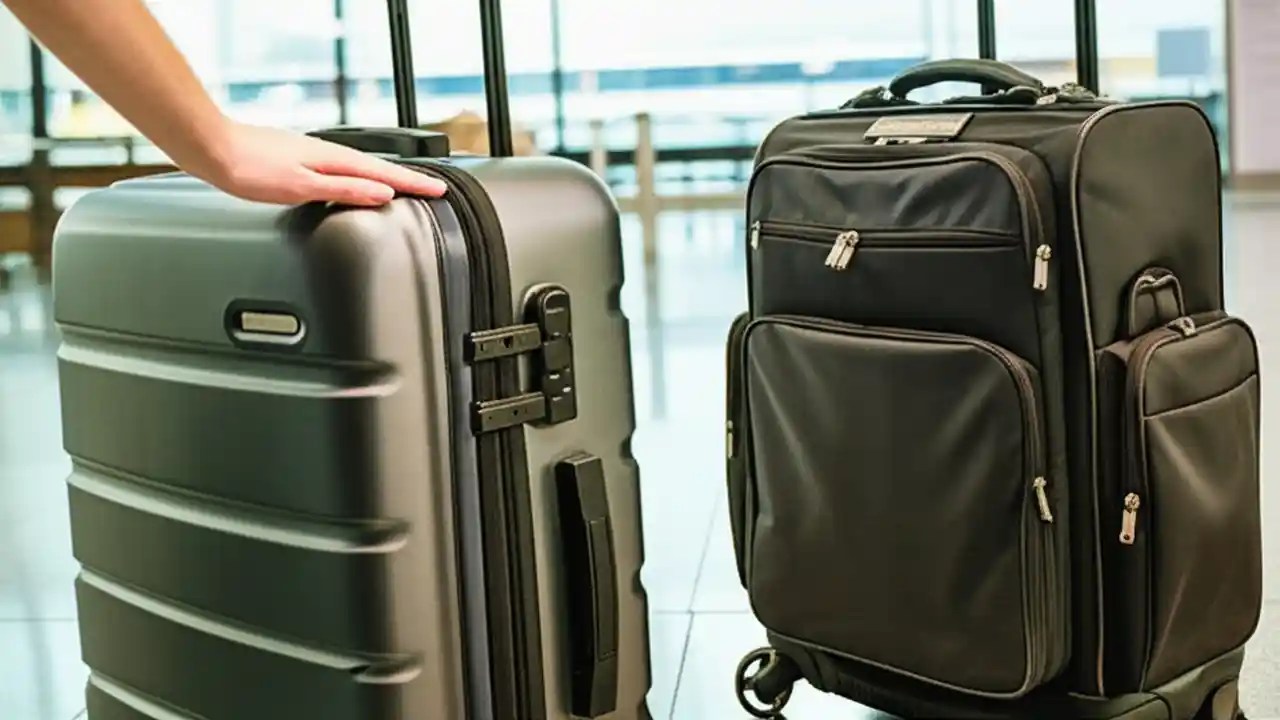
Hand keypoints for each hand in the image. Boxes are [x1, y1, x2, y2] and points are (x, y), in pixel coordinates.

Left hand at [190, 121, 448, 206]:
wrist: (214, 149)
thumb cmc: (250, 168)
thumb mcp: (301, 186)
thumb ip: (344, 190)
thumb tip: (382, 193)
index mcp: (333, 160)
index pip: (385, 174)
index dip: (414, 185)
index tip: (439, 191)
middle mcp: (326, 153)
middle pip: (378, 168)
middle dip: (408, 180)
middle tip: (433, 190)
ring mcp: (313, 155)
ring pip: (361, 168)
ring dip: (386, 179)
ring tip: (404, 189)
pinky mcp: (300, 159)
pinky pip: (343, 170)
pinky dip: (361, 177)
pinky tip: (355, 184)